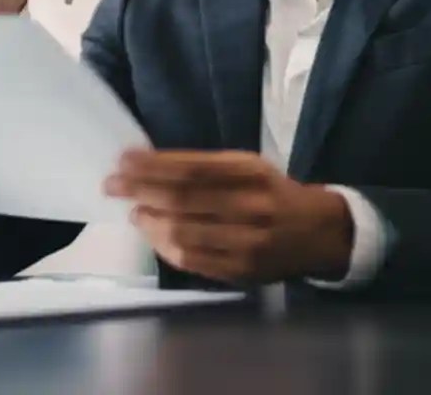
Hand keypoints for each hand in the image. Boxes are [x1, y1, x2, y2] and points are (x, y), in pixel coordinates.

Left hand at [104, 149, 352, 283]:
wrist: (318, 233)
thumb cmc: (272, 192)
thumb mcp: (247, 167)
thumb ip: (204, 167)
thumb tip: (148, 164)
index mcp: (250, 174)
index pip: (190, 168)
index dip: (151, 165)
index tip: (122, 160)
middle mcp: (250, 207)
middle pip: (182, 199)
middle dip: (139, 190)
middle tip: (112, 185)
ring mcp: (246, 243)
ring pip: (183, 233)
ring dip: (149, 222)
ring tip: (134, 211)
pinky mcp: (241, 271)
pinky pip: (192, 260)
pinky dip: (165, 247)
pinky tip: (153, 235)